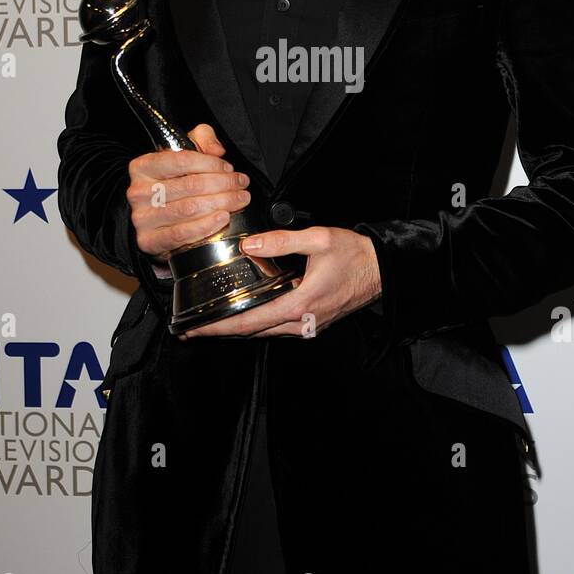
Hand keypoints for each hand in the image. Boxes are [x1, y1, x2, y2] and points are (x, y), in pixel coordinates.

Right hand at [126, 123, 250, 265]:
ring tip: (239, 200)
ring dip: (221, 203)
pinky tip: (223, 218)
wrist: (154, 220)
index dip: (211, 164)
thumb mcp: (185, 152)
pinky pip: (182, 233)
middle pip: (190, 185)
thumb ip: (202, 138)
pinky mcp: (149, 241)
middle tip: (242, 185)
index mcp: (143, 167)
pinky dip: (206, 225)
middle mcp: (138, 192)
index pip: (181, 160)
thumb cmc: (173, 184)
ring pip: (189, 209)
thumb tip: (217, 150)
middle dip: (223, 184)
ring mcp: (142, 218)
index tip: (229, 168)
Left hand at [180, 226, 381, 337]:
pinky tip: (244, 316)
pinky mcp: (312, 324)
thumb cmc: (354, 255)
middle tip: (190, 329)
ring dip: (237, 330)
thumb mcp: (318, 240)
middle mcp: (302, 323)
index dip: (217, 328)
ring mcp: (308, 327)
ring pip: (264, 333)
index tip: (193, 329)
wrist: (382, 270)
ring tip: (211, 324)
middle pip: (252, 333)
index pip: (249, 322)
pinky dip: (257, 325)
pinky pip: (277, 328)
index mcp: (299, 305)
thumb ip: (281, 242)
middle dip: (220, 332)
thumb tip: (249, 245)